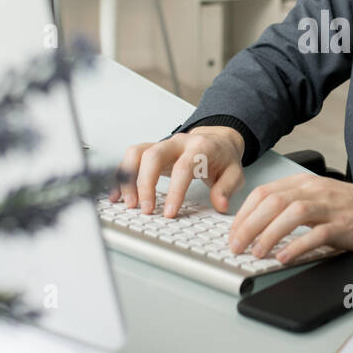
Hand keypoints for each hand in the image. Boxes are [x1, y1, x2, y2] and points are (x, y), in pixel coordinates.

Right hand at [111, 126, 244, 216]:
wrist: (217, 140)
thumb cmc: (223, 158)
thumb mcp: (235, 173)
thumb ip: (227, 188)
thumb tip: (220, 204)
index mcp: (199, 147)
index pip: (183, 167)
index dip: (175, 190)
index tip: (169, 212)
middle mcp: (177, 143)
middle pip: (153, 156)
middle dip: (145, 184)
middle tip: (145, 209)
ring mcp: (162, 145)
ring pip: (137, 154)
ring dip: (128, 179)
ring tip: (128, 204)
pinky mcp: (151, 151)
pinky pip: (131, 159)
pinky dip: (121, 177)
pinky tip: (117, 195)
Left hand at [226, 173, 352, 263]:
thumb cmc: (351, 207)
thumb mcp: (317, 199)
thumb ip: (290, 206)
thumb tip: (256, 226)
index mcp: (303, 183)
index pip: (264, 193)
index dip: (243, 214)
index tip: (232, 233)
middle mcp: (314, 190)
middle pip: (273, 202)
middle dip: (248, 225)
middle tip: (236, 246)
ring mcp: (329, 206)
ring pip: (292, 214)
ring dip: (269, 234)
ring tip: (256, 252)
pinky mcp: (343, 225)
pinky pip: (317, 233)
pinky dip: (297, 246)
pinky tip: (284, 257)